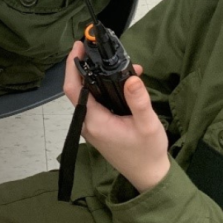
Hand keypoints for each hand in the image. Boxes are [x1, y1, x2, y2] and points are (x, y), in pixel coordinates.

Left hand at [64, 41, 169, 192]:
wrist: (149, 176)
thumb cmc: (148, 152)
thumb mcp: (148, 124)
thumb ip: (138, 101)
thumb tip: (131, 77)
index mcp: (95, 121)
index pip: (74, 88)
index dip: (73, 65)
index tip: (79, 46)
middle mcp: (88, 123)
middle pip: (77, 88)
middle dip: (86, 66)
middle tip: (97, 48)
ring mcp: (92, 126)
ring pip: (87, 94)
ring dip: (98, 76)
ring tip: (116, 63)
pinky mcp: (99, 126)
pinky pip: (95, 102)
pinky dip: (104, 87)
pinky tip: (121, 80)